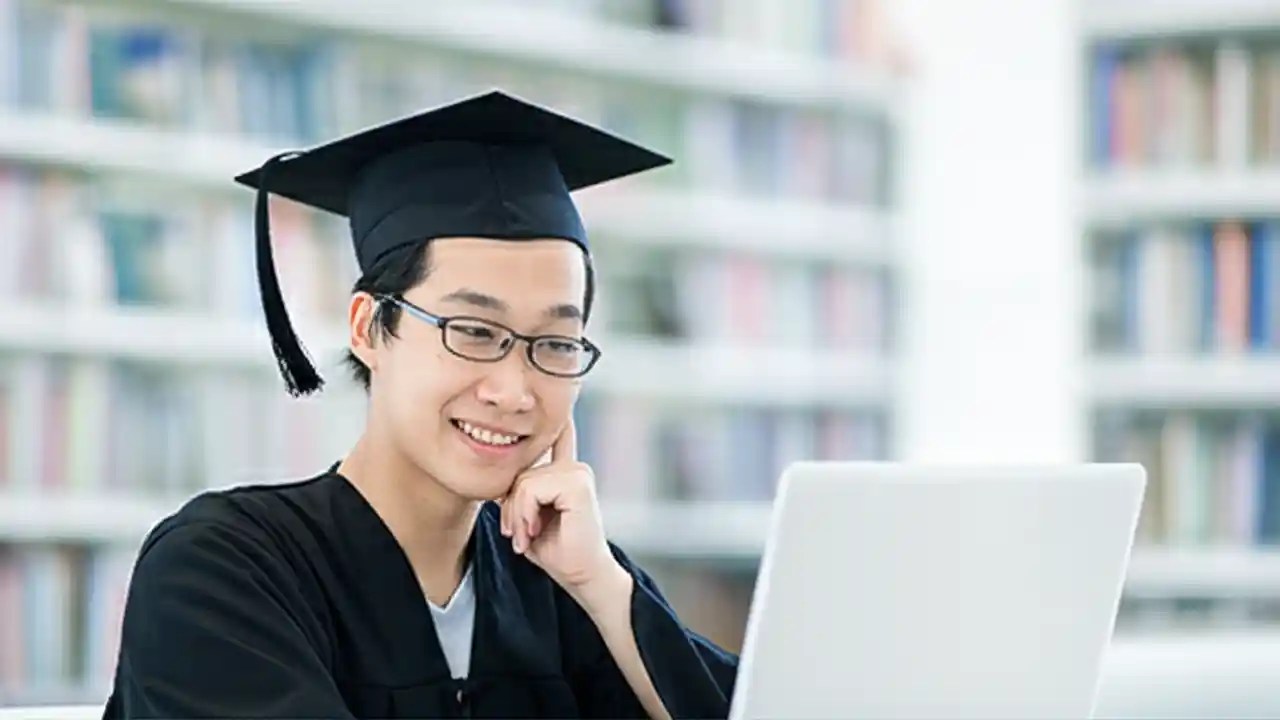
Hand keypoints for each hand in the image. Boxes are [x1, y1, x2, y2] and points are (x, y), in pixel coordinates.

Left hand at [499, 417, 619, 592]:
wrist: (581, 575)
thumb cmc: (555, 550)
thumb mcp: (528, 516)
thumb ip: (519, 494)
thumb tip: (498, 477)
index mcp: (566, 472)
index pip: (558, 438)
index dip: (556, 421)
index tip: (559, 405)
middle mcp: (575, 467)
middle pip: (521, 471)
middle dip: (512, 507)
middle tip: (520, 535)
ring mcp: (578, 473)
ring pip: (523, 481)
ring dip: (517, 514)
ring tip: (527, 535)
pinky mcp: (578, 484)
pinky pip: (530, 489)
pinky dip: (524, 513)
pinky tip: (535, 530)